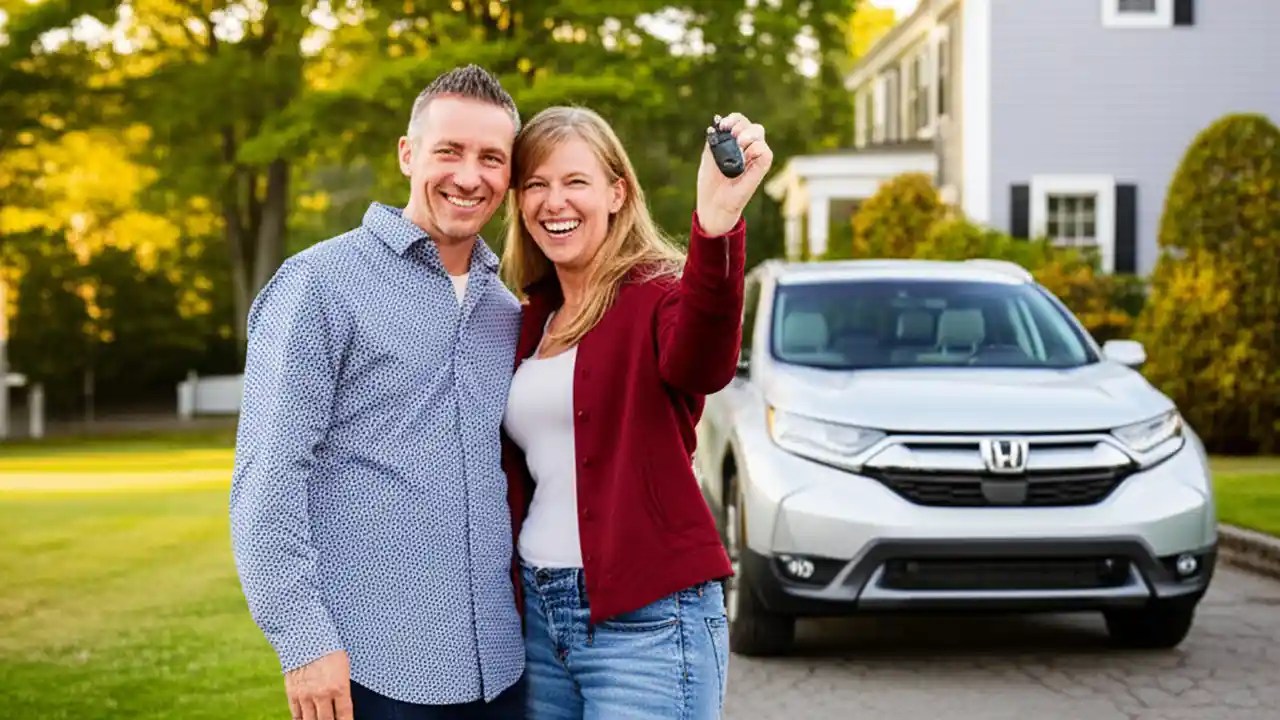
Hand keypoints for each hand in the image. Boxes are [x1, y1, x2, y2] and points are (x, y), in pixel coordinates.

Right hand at [284, 650, 352, 719]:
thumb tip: (342, 704)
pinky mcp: (292, 693)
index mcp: (339, 687)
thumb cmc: (329, 649)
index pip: (344, 715)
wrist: (305, 637)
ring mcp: (306, 695)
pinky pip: (296, 715)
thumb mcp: (343, 667)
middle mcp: (322, 694)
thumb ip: (343, 687)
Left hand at [695, 112, 773, 236]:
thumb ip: (715, 141)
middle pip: (752, 125)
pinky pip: (766, 152)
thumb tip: (718, 127)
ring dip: (747, 134)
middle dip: (740, 124)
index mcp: (734, 144)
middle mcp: (747, 149)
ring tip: (737, 145)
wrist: (712, 205)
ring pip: (760, 134)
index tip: (722, 125)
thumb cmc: (710, 184)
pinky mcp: (761, 169)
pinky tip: (744, 155)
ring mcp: (755, 159)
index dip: (733, 119)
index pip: (740, 122)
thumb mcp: (708, 157)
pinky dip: (756, 148)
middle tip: (731, 134)